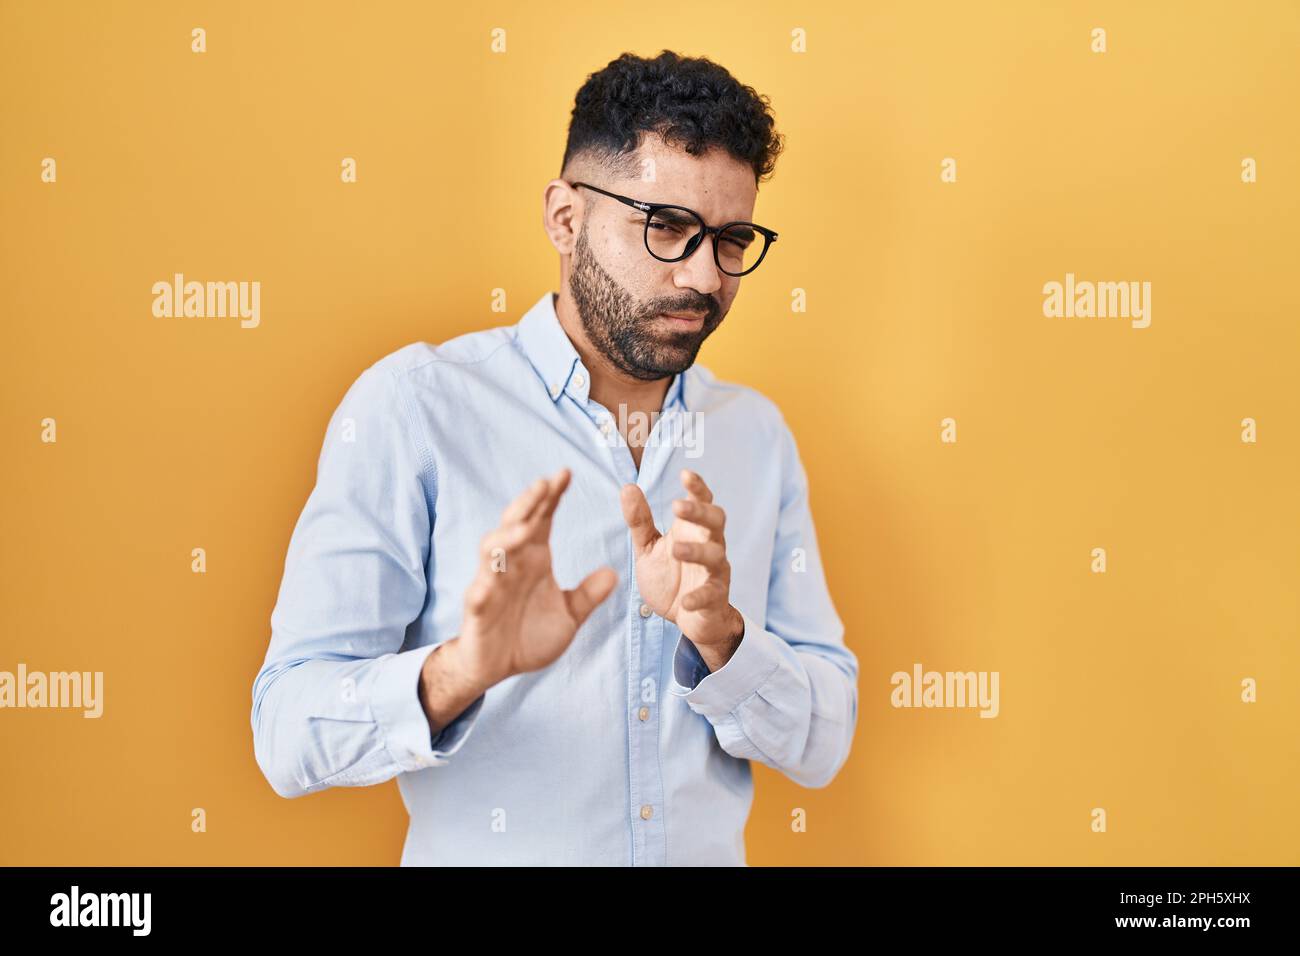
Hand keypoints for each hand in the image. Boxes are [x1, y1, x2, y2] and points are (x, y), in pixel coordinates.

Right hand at [452, 468, 617, 689]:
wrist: (496, 667)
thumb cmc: (529, 635)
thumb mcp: (568, 616)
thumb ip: (588, 595)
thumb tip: (614, 573)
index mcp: (533, 560)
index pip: (541, 520)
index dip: (550, 497)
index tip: (565, 474)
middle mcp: (511, 565)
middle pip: (516, 525)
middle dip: (528, 504)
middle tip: (545, 484)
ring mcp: (492, 585)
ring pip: (493, 553)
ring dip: (506, 538)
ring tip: (523, 527)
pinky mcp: (478, 610)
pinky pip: (478, 595)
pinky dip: (483, 587)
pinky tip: (489, 583)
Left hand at [620, 469, 743, 669]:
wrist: (688, 620)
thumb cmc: (671, 577)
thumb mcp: (649, 548)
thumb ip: (640, 521)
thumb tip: (627, 487)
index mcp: (693, 531)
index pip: (703, 501)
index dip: (698, 487)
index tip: (685, 473)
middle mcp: (710, 546)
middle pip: (716, 521)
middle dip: (700, 512)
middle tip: (677, 507)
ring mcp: (715, 572)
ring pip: (716, 555)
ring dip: (698, 551)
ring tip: (677, 550)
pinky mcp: (714, 599)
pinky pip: (711, 594)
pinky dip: (700, 596)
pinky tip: (686, 600)